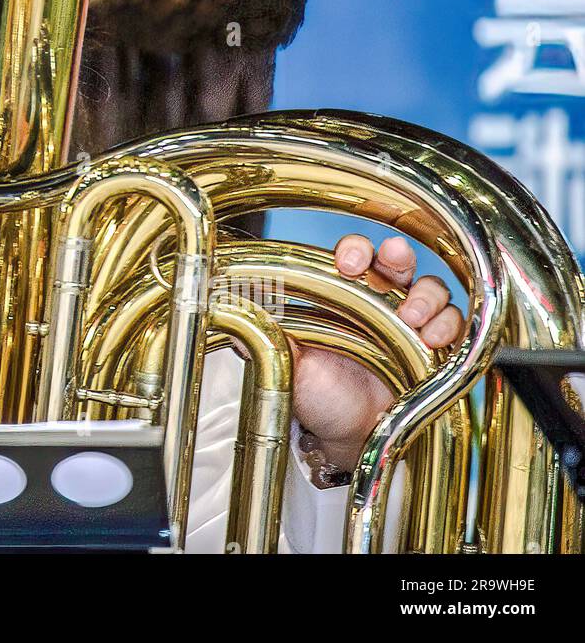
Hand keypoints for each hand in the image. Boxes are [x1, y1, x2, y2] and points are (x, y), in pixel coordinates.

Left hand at [290, 235, 463, 475]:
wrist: (347, 436)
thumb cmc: (317, 394)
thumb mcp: (290, 364)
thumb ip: (271, 337)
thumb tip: (233, 314)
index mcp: (341, 294)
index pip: (352, 256)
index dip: (353, 250)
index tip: (347, 262)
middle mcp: (377, 301)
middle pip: (395, 260)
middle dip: (397, 254)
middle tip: (391, 263)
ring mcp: (409, 323)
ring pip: (429, 288)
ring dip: (427, 295)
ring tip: (413, 318)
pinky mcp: (434, 348)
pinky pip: (453, 325)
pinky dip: (450, 325)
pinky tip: (435, 340)